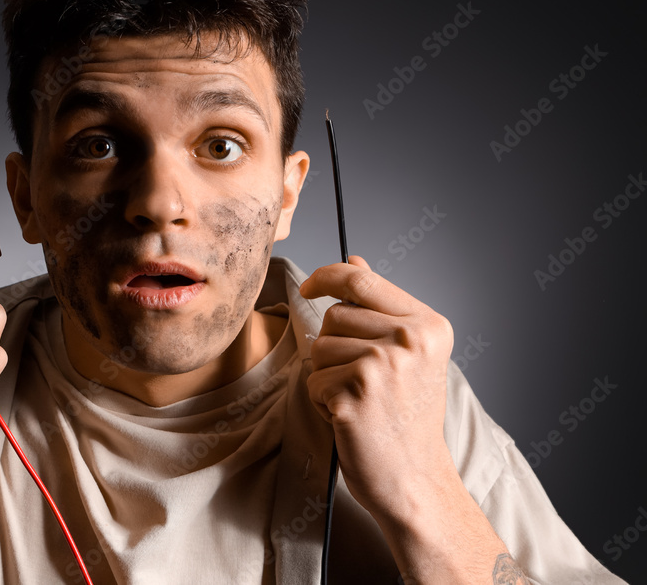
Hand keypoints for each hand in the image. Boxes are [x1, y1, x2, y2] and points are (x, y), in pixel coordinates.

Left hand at [299, 255, 455, 522]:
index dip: (327, 276)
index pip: (361, 278)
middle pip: (334, 315)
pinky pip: (313, 381)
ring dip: (327, 376)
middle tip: (362, 383)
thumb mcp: (409, 356)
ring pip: (319, 348)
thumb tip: (354, 260)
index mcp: (428, 325)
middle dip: (332, 347)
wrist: (415, 479)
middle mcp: (409, 339)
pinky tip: (350, 418)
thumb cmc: (407, 420)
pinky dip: (322, 402)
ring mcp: (382, 365)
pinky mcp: (355, 392)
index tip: (311, 287)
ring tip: (359, 401)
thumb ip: (380, 308)